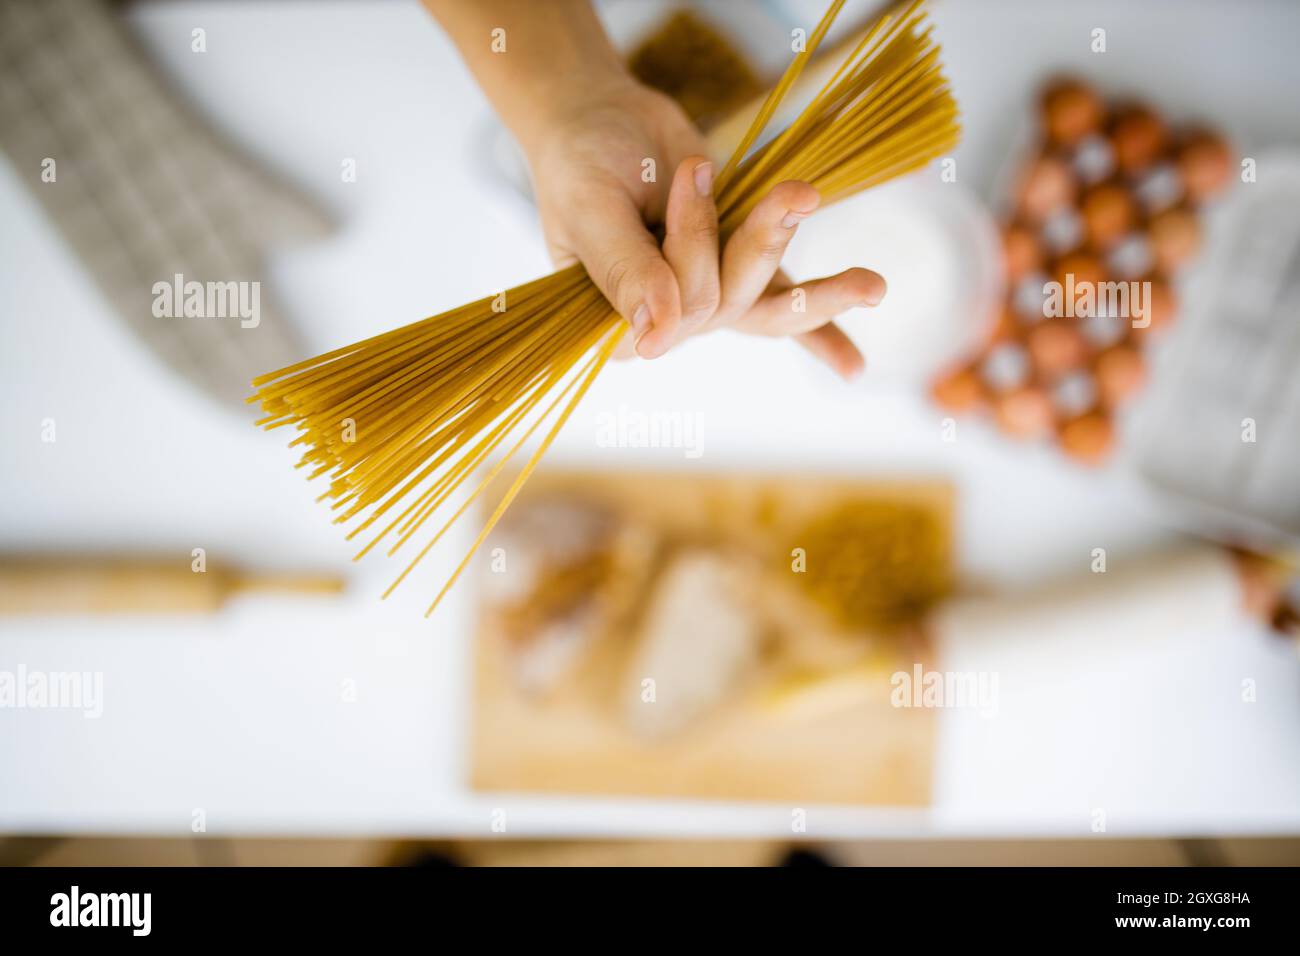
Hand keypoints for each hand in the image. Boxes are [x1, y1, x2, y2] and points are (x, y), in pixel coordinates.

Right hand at [519, 78, 885, 378]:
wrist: (604, 120)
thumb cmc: (582, 163)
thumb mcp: (592, 209)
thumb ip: (624, 271)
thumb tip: (655, 339)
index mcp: (615, 324)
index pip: (669, 323)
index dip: (688, 257)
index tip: (689, 174)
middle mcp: (665, 324)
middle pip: (720, 305)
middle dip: (724, 230)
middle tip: (698, 165)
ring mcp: (706, 300)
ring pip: (764, 305)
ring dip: (807, 278)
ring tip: (843, 248)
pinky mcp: (742, 273)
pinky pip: (785, 312)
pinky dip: (822, 335)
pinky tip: (853, 369)